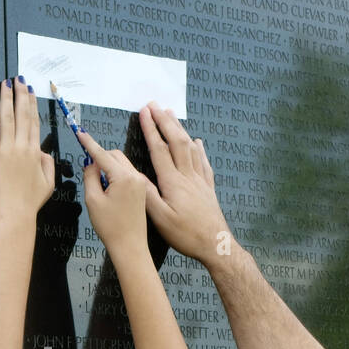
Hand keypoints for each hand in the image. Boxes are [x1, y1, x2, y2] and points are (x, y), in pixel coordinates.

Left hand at [0, 77, 54, 220]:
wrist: (14, 214)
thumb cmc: (29, 203)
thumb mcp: (48, 185)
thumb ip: (48, 165)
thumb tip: (43, 151)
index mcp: (36, 153)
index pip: (34, 123)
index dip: (31, 105)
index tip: (30, 92)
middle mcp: (22, 146)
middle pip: (22, 115)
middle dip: (20, 94)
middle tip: (18, 79)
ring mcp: (6, 149)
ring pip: (7, 117)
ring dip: (5, 98)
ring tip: (4, 83)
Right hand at [77, 128, 147, 256]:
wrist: (130, 246)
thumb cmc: (111, 228)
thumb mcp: (92, 200)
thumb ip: (90, 176)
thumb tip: (90, 163)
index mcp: (124, 177)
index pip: (102, 154)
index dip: (89, 143)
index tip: (81, 132)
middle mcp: (135, 176)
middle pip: (114, 155)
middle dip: (100, 158)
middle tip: (89, 175)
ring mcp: (141, 182)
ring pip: (121, 163)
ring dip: (109, 167)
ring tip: (101, 189)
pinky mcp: (142, 189)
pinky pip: (127, 172)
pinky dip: (117, 174)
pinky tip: (111, 191)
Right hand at [139, 102, 234, 266]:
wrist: (215, 244)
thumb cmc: (186, 235)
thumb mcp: (160, 218)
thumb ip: (147, 194)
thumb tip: (133, 174)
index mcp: (173, 182)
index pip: (160, 149)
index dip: (151, 128)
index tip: (143, 112)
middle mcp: (188, 176)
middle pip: (176, 141)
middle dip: (164, 121)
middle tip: (155, 105)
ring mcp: (200, 180)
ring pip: (190, 147)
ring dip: (179, 129)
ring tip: (171, 115)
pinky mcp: (208, 187)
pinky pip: (203, 161)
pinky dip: (198, 147)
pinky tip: (197, 141)